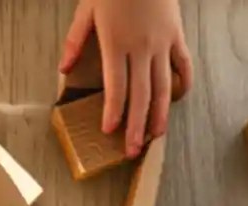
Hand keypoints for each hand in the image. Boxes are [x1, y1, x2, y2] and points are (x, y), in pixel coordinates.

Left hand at [59, 0, 192, 157]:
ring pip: (164, 85)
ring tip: (155, 136)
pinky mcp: (177, 35)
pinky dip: (182, 83)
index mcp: (116, 43)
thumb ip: (75, 40)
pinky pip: (183, 64)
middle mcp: (142, 47)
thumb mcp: (87, 8)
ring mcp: (163, 42)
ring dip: (159, 113)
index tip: (109, 130)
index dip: (114, 110)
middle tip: (132, 149)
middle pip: (141, 93)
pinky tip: (177, 101)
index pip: (116, 85)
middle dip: (136, 124)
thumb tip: (63, 70)